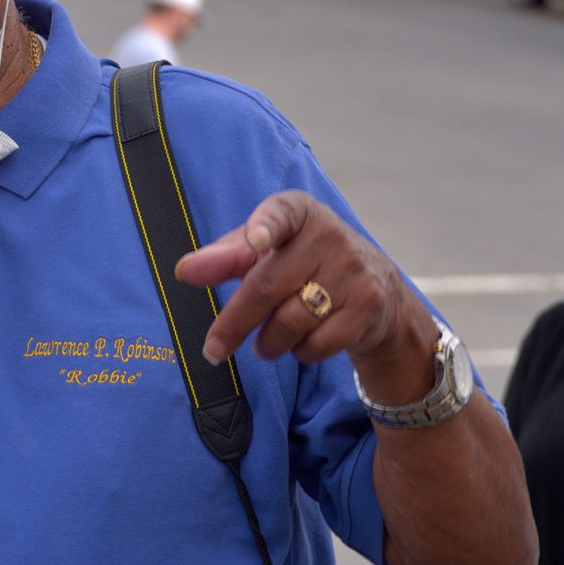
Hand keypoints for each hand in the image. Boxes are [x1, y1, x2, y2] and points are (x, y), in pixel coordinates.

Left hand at [174, 191, 436, 399]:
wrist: (378, 289)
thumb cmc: (302, 263)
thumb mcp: (265, 251)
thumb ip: (225, 257)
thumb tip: (185, 270)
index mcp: (298, 211)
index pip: (280, 214)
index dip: (266, 227)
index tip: (257, 241)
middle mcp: (329, 234)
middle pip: (266, 286)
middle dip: (234, 324)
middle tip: (213, 350)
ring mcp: (352, 269)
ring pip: (291, 321)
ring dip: (268, 343)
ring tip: (265, 344)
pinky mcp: (368, 304)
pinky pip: (319, 342)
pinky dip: (300, 352)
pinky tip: (301, 343)